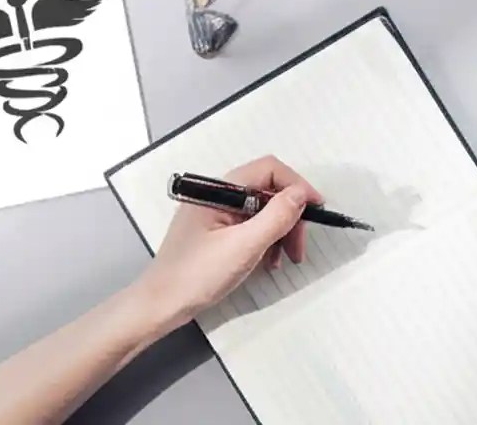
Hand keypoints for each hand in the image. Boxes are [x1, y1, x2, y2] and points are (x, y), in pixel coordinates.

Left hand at [134, 156, 323, 328]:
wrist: (159, 306)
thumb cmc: (197, 275)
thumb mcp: (244, 246)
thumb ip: (276, 216)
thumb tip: (302, 194)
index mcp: (219, 190)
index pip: (269, 170)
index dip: (297, 185)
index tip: (317, 209)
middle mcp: (217, 195)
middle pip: (267, 190)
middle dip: (290, 215)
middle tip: (300, 247)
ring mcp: (215, 214)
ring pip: (262, 210)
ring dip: (280, 230)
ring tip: (286, 259)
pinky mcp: (216, 232)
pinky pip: (250, 226)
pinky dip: (266, 240)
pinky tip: (269, 262)